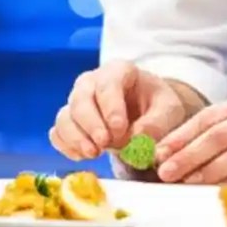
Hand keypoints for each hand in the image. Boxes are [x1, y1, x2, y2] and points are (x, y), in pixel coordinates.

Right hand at [49, 61, 187, 160]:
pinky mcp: (70, 121)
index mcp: (118, 71)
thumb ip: (156, 123)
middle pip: (80, 98)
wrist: (146, 113)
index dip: (110, 106)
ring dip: (76, 137)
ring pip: (65, 116)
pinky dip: (66, 145)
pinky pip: (58, 132)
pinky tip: (82, 156)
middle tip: (104, 144)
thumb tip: (136, 137)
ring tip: (94, 153)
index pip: (108, 83)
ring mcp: (77, 101)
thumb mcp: (169, 110)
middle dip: (91, 123)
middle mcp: (92, 82)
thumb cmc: (157, 106)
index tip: (119, 129)